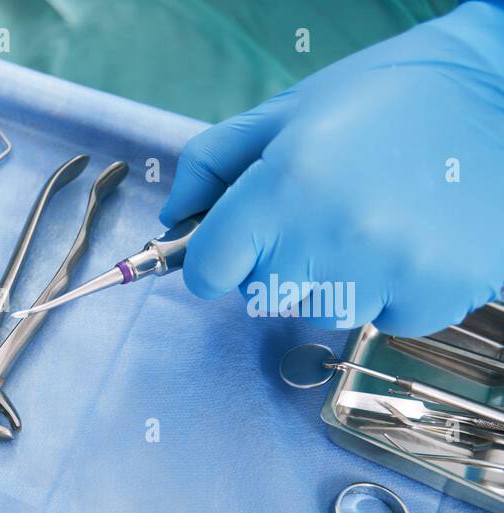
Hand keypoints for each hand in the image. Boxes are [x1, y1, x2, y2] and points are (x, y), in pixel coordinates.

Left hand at [160, 0, 503, 335]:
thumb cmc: (395, 97)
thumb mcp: (292, 110)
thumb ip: (215, 162)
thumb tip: (175, 217)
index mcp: (286, 185)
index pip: (208, 269)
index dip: (216, 257)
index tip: (233, 245)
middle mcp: (331, 236)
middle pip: (262, 296)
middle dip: (279, 262)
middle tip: (323, 213)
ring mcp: (386, 273)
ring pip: (320, 312)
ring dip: (336, 279)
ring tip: (376, 219)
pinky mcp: (433, 298)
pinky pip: (383, 319)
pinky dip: (393, 290)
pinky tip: (416, 238)